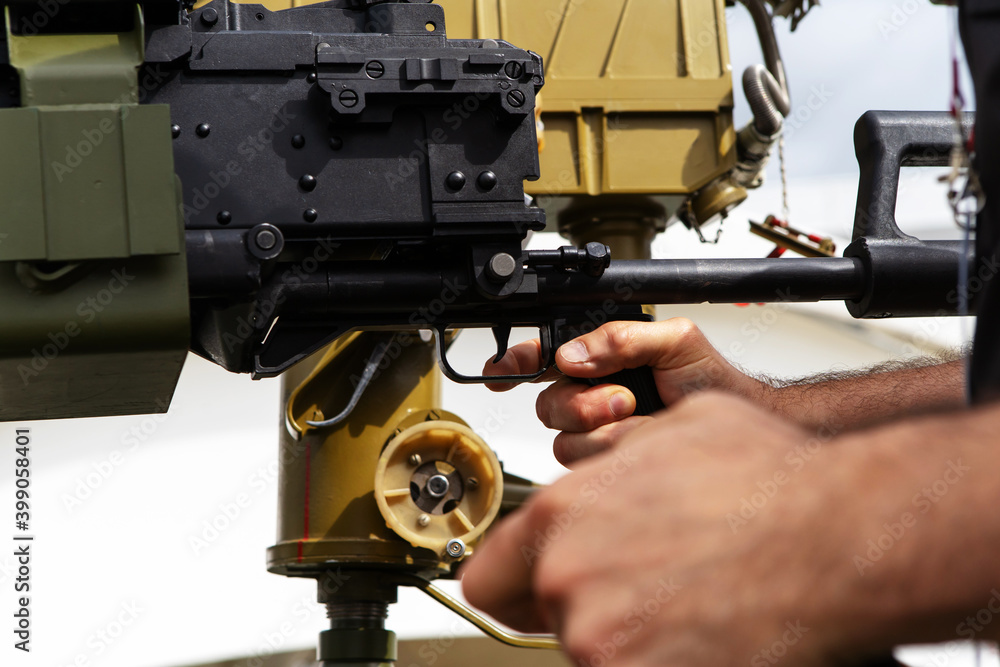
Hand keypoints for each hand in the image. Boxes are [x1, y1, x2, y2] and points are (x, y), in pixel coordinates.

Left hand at [462, 392, 865, 666]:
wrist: (837, 537)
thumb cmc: (770, 482)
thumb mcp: (675, 428)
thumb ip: (616, 454)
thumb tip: (604, 464)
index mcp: (562, 511)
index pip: (487, 572)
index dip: (513, 579)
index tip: (530, 585)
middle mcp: (568, 575)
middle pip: (536, 612)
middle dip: (575, 602)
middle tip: (631, 592)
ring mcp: (600, 637)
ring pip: (588, 646)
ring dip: (623, 631)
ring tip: (686, 602)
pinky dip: (658, 656)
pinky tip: (699, 632)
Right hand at [485, 319, 769, 465]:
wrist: (742, 427)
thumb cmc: (712, 382)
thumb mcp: (675, 341)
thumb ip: (623, 337)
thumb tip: (573, 354)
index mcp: (601, 358)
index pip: (546, 357)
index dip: (518, 362)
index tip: (504, 371)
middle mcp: (593, 394)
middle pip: (549, 403)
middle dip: (583, 401)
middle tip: (623, 397)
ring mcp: (597, 433)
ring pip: (563, 438)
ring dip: (601, 427)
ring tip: (639, 417)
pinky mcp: (605, 468)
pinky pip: (583, 464)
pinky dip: (612, 450)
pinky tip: (638, 441)